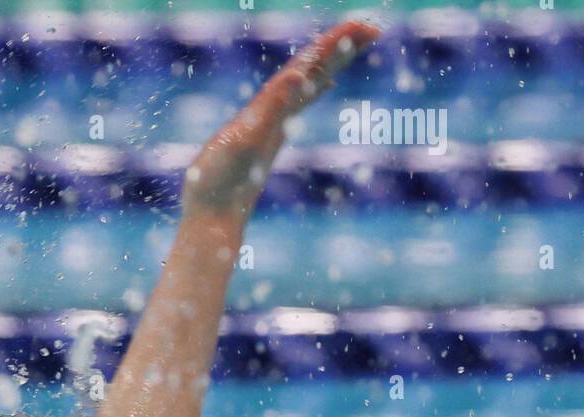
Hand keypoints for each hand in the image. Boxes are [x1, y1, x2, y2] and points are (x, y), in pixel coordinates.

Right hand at [181, 20, 379, 225]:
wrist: (210, 224)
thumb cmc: (220, 186)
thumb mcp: (244, 141)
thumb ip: (271, 109)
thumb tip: (297, 77)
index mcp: (278, 113)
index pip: (312, 69)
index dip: (337, 45)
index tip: (367, 25)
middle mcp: (280, 119)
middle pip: (316, 74)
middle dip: (342, 48)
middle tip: (372, 26)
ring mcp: (271, 128)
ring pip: (306, 87)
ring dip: (326, 64)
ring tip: (348, 46)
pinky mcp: (259, 138)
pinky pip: (289, 103)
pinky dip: (304, 87)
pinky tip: (313, 84)